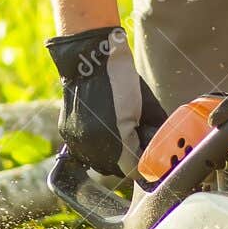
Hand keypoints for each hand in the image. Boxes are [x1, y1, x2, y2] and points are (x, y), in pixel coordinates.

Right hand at [45, 26, 166, 176]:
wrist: (90, 58)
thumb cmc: (123, 78)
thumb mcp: (147, 107)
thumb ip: (153, 131)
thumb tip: (160, 148)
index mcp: (118, 138)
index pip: (133, 169)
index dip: (143, 164)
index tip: (149, 159)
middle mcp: (94, 144)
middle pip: (116, 170)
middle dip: (128, 161)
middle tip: (137, 147)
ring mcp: (78, 140)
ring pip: (98, 164)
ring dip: (110, 157)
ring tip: (119, 140)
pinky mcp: (67, 134)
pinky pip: (84, 152)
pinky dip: (95, 147)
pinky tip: (103, 133)